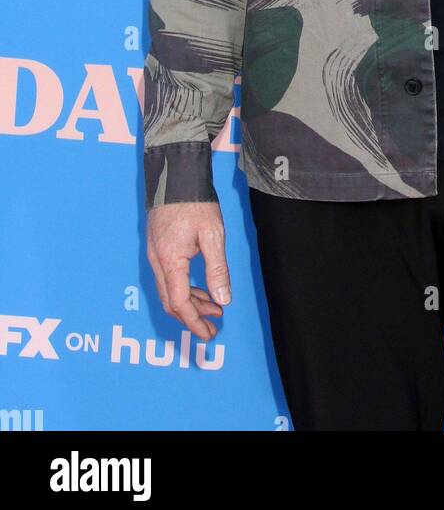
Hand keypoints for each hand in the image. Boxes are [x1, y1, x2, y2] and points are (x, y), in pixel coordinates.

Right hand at [146, 201, 231, 341]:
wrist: (175, 174)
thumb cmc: (195, 202)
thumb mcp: (212, 236)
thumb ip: (217, 270)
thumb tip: (222, 300)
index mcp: (170, 262)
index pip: (179, 303)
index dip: (194, 323)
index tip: (208, 335)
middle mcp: (157, 262)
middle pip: (171, 301)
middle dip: (192, 318)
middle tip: (213, 326)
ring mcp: (155, 255)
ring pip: (169, 290)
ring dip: (191, 303)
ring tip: (215, 308)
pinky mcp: (158, 247)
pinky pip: (168, 278)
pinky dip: (185, 288)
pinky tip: (202, 288)